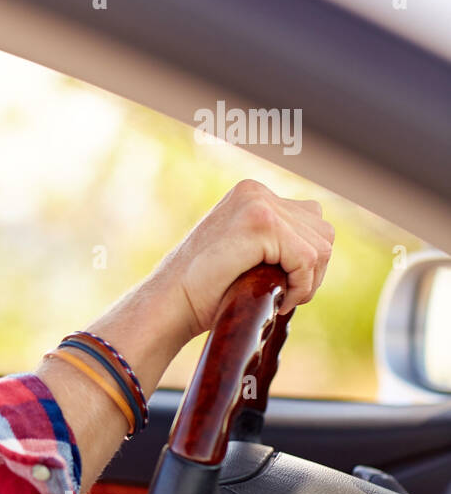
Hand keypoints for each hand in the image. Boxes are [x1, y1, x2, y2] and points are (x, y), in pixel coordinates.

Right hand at [155, 179, 334, 337]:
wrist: (171, 302)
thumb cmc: (205, 288)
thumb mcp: (245, 253)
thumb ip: (275, 240)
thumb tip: (321, 251)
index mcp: (251, 194)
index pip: (311, 221)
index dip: (307, 260)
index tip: (285, 285)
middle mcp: (255, 191)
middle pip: (322, 232)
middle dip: (312, 270)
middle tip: (284, 294)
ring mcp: (257, 203)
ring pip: (320, 246)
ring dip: (308, 280)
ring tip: (280, 296)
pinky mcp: (260, 223)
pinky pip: (307, 259)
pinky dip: (301, 287)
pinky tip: (278, 300)